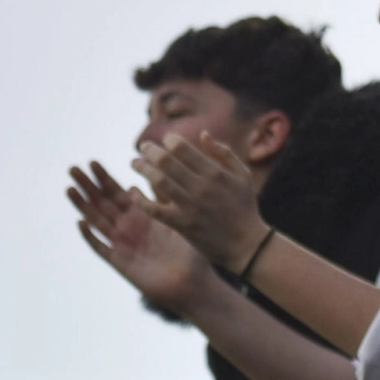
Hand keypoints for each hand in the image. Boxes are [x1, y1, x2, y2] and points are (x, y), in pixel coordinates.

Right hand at [68, 162, 214, 313]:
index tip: (92, 161)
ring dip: (83, 206)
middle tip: (73, 168)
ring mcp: (122, 245)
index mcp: (140, 215)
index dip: (104, 178)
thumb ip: (164, 198)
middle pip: (102, 203)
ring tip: (69, 189)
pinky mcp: (120, 263)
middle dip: (87, 187)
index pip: (117, 192)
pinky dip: (91, 236)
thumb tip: (156, 171)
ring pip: (97, 221)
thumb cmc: (189, 252)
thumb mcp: (177, 218)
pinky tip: (80, 223)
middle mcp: (127, 228)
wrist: (191, 283)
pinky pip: (102, 248)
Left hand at [134, 132, 267, 268]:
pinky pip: (154, 209)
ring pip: (158, 181)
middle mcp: (201, 187)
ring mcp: (190, 206)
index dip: (169, 140)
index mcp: (215, 172)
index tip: (165, 140)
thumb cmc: (244, 207)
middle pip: (166, 161)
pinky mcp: (181, 224)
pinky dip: (140, 199)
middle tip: (143, 147)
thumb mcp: (242, 175)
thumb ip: (224, 153)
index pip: (182, 148)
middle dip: (150, 150)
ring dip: (142, 169)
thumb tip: (203, 134)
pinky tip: (132, 190)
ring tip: (134, 163)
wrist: (246, 245)